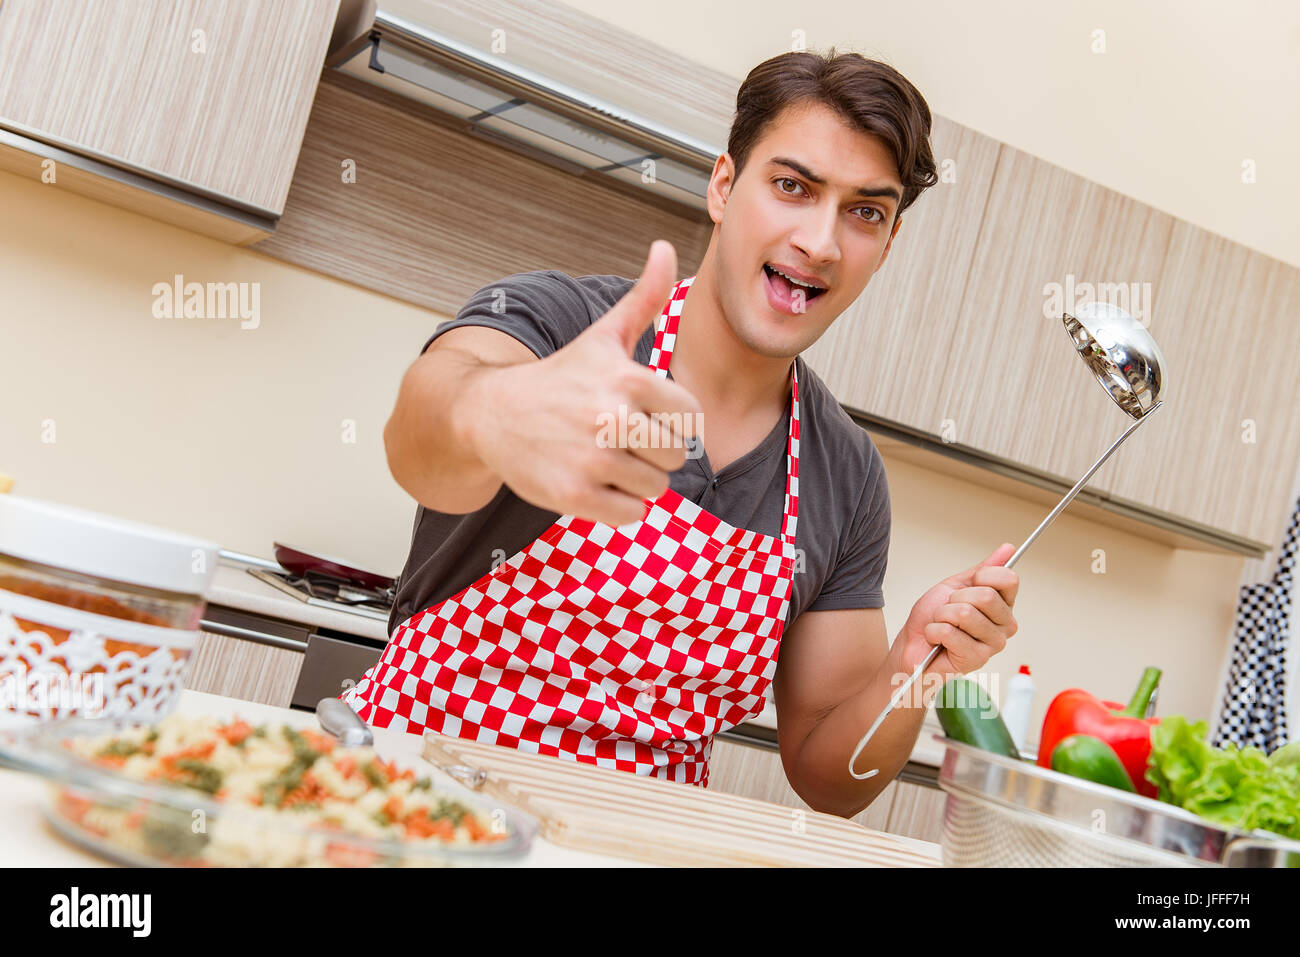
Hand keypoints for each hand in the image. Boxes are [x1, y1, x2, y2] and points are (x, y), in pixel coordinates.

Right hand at [467, 240, 702, 525]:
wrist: (490, 414)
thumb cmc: (559, 378)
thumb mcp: (602, 336)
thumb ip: (643, 297)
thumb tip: (665, 247)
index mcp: (627, 379)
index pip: (690, 419)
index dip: (670, 421)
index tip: (641, 414)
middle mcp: (611, 418)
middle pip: (676, 457)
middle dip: (654, 453)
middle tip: (619, 440)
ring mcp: (591, 459)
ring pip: (654, 489)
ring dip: (635, 481)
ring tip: (602, 459)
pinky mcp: (573, 496)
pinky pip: (630, 515)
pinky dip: (617, 506)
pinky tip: (592, 482)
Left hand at [894, 543, 1019, 680]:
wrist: (914, 644)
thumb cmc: (934, 618)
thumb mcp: (956, 586)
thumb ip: (983, 569)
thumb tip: (1009, 548)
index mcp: (1004, 606)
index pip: (1009, 579)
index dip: (982, 576)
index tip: (967, 586)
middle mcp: (1005, 625)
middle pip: (986, 596)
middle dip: (954, 599)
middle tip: (948, 610)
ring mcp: (993, 644)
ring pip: (965, 614)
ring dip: (942, 616)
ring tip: (941, 624)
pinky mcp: (976, 659)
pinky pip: (950, 632)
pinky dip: (934, 631)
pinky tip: (937, 640)